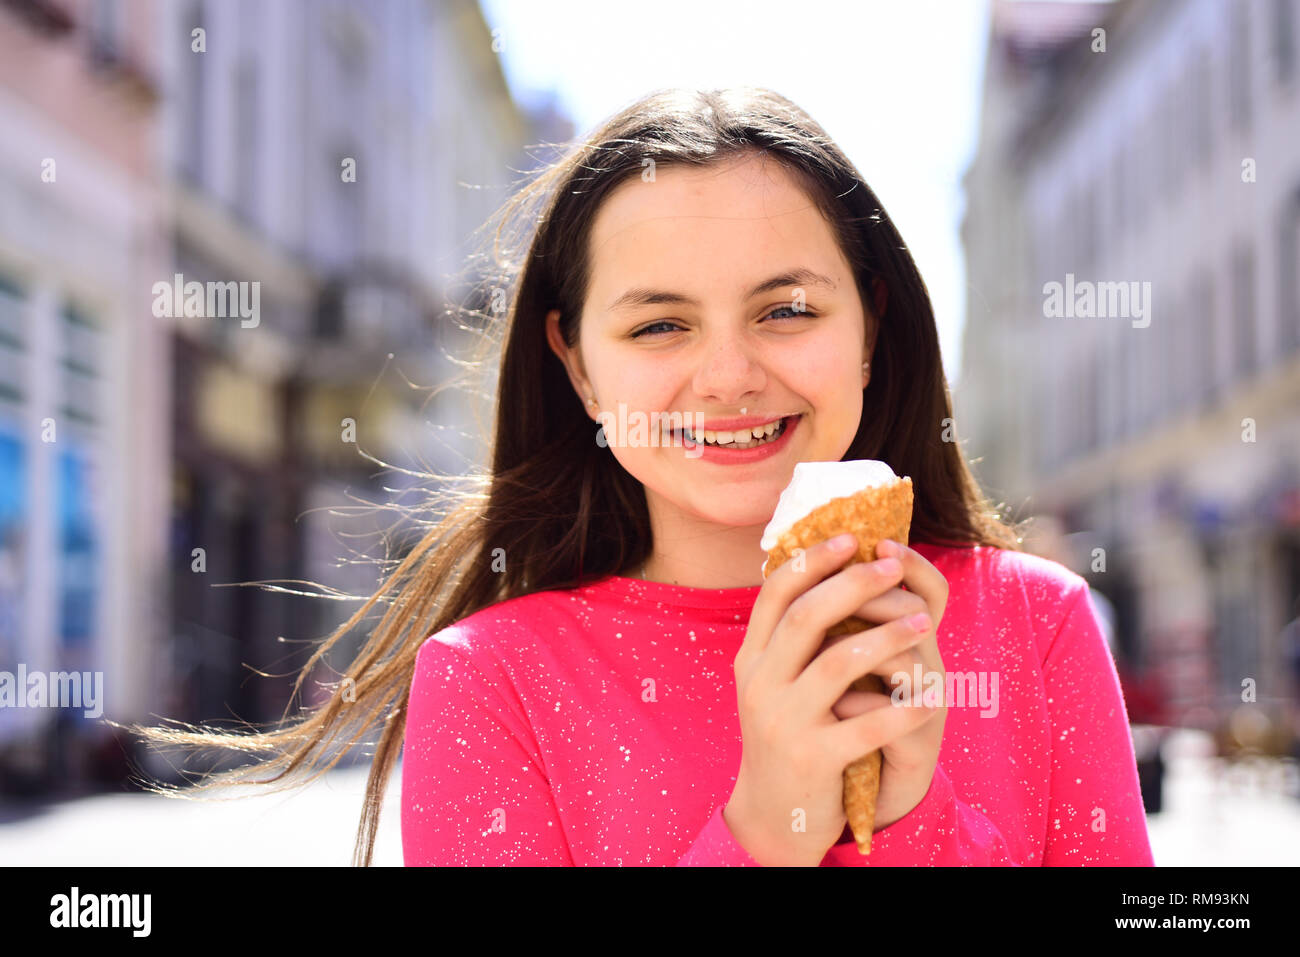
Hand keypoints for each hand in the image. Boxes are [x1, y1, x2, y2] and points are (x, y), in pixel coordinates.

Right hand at [724, 535, 940, 864]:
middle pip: (805, 618)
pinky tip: (930, 696)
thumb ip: (792, 639)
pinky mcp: (812, 759)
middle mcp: (758, 685)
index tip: (851, 538)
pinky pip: (865, 725)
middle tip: (894, 566)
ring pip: (836, 664)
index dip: (812, 560)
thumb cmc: (787, 734)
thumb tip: (831, 573)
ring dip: (886, 637)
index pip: (775, 594)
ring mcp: (782, 723)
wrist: (773, 815)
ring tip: (923, 624)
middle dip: (853, 585)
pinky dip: (901, 707)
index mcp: (750, 659)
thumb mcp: (774, 684)